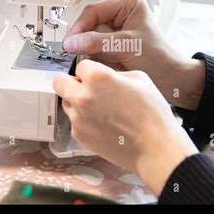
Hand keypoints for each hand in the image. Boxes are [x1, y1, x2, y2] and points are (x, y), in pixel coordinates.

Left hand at [53, 59, 197, 195]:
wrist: (154, 148)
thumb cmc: (152, 115)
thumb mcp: (140, 79)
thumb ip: (114, 73)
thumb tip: (104, 75)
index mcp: (98, 78)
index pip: (80, 65)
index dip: (90, 69)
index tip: (95, 74)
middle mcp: (83, 96)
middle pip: (60, 81)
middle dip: (72, 81)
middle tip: (85, 86)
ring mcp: (78, 117)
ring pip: (66, 101)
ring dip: (77, 101)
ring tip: (100, 107)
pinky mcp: (79, 135)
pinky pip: (74, 120)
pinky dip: (84, 119)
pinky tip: (103, 122)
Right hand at [63, 0, 204, 109]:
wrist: (172, 79)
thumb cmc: (160, 58)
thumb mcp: (127, 46)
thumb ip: (97, 42)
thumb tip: (72, 42)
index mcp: (128, 4)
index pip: (93, 11)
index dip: (80, 27)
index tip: (70, 42)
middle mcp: (120, 15)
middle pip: (90, 26)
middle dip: (91, 43)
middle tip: (94, 54)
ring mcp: (116, 32)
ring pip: (91, 41)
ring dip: (98, 53)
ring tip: (114, 61)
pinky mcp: (114, 47)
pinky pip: (96, 52)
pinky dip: (101, 60)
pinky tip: (113, 64)